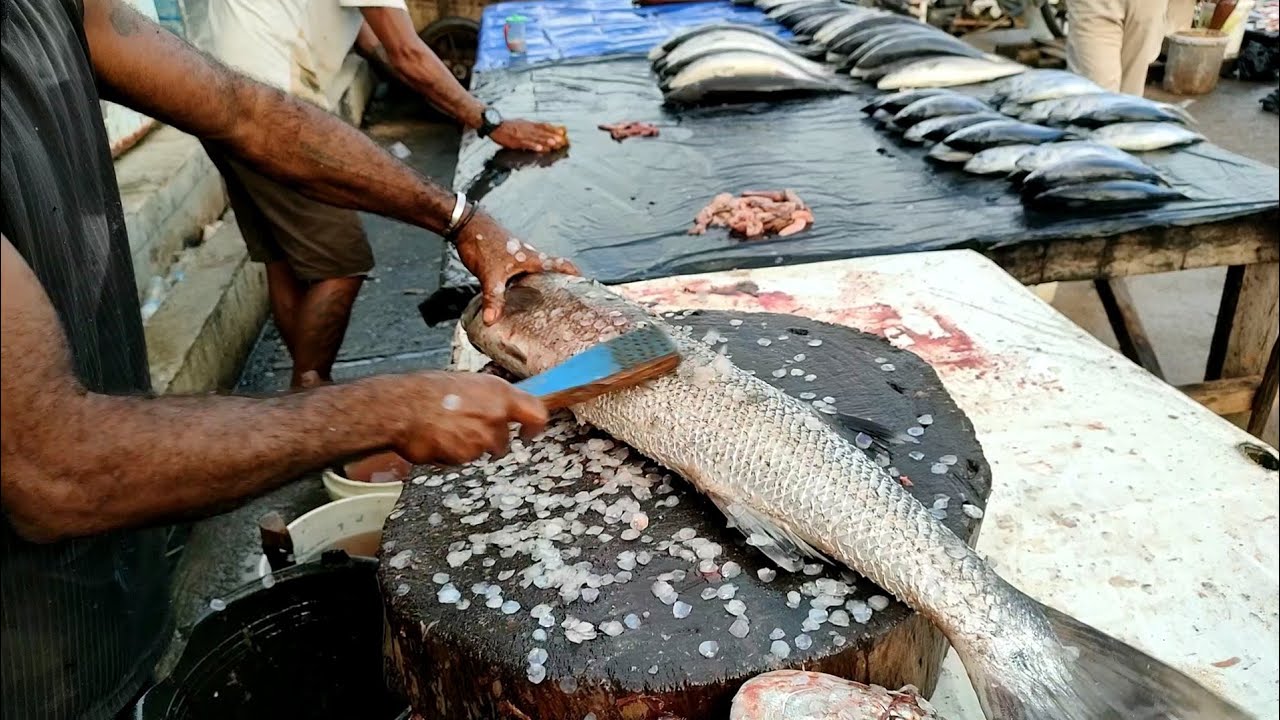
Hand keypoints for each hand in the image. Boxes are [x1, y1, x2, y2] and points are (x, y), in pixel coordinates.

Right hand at [385, 372, 547, 465]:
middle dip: (490, 439)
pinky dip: (452, 454)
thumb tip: (501, 405)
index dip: (536, 426)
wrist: (401, 408)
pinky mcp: (465, 456)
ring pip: (482, 450)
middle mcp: (495, 416)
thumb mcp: (468, 382)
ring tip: (445, 429)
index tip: (530, 432)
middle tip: (467, 428)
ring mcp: (481, 438)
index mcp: (499, 393)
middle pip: (504, 439)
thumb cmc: (428, 390)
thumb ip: (491, 397)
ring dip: (468, 446)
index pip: (537, 414)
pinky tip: (437, 438)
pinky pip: (463, 460)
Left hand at [453, 213, 577, 324]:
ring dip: (541, 283)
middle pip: (551, 269)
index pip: (561, 264)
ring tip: (544, 301)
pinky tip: (516, 295)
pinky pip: (520, 273)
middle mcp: (528, 257)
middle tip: (566, 299)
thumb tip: (492, 321)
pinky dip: (524, 283)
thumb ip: (493, 298)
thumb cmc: (483, 242)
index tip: (585, 284)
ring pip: (535, 272)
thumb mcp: (490, 274)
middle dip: (560, 283)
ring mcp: (517, 257)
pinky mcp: (505, 258)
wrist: (466, 224)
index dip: (574, 273)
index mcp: (532, 258)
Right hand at [488, 119, 568, 152]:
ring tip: (554, 144)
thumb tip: (541, 132)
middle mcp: (527, 128)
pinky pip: (526, 144)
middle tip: (562, 141)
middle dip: (553, 136)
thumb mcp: (521, 124)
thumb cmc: (507, 126)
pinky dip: (533, 146)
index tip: (563, 133)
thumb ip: (531, 127)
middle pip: (542, 133)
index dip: (553, 129)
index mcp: (529, 124)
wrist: (494, 125)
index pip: (544, 126)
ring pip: (536, 138)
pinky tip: (539, 148)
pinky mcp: (516, 141)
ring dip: (545, 141)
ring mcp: (522, 135)